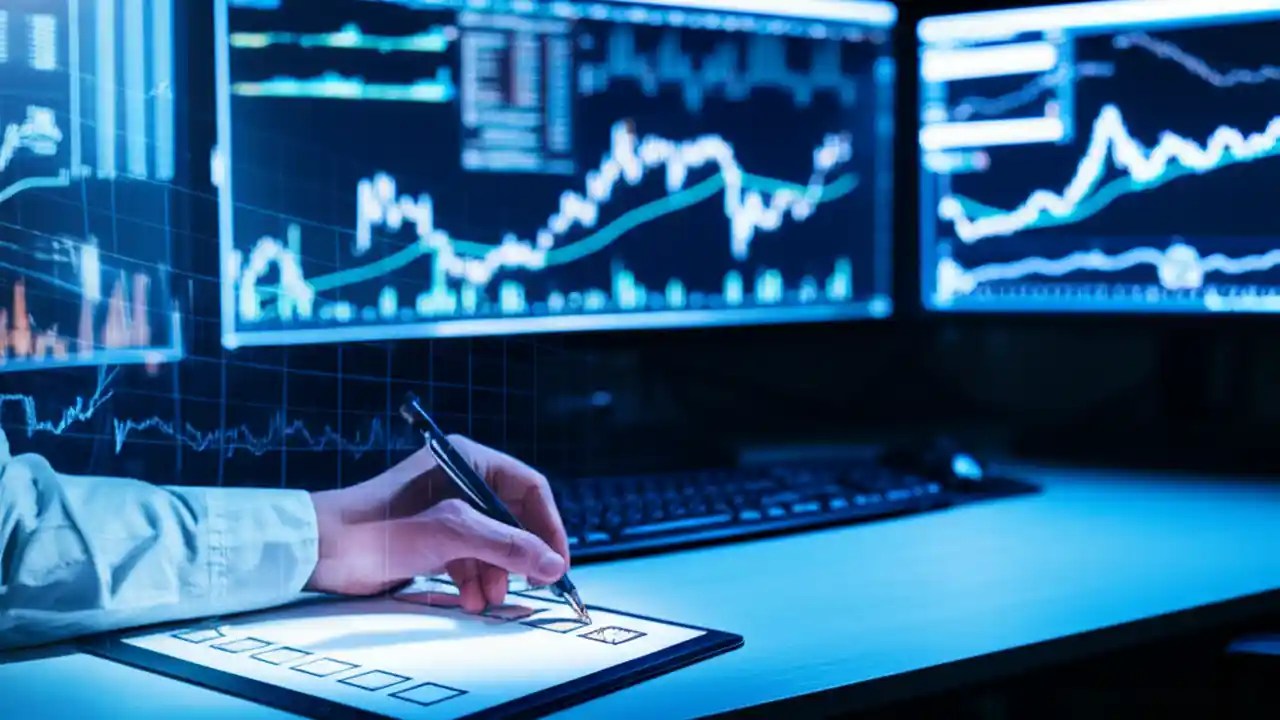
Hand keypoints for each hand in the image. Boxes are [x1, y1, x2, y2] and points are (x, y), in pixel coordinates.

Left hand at [304, 435, 569, 611]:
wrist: (322, 552)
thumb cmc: (377, 528)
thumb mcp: (451, 533)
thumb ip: (506, 546)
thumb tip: (552, 562)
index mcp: (467, 460)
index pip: (529, 488)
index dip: (548, 525)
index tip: (557, 560)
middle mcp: (460, 481)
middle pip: (514, 519)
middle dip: (519, 556)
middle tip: (529, 585)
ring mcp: (446, 511)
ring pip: (493, 544)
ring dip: (496, 574)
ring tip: (486, 599)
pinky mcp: (432, 537)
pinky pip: (470, 558)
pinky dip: (475, 580)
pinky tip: (470, 599)